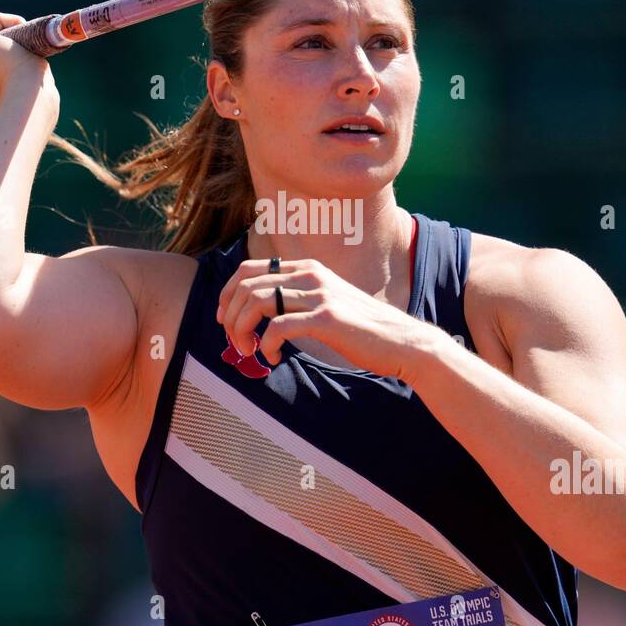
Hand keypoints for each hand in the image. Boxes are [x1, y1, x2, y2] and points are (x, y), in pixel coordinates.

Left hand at [215, 257, 441, 380]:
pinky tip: (272, 358)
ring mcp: (319, 295)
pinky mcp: (327, 319)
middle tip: (235, 342)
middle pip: (245, 285)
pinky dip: (266, 345)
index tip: (224, 319)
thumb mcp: (326, 303)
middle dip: (231, 316)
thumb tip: (261, 311)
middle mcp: (310, 274)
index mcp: (307, 268)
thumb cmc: (361, 329)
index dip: (227, 294)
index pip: (248, 269)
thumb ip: (298, 299)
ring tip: (249, 350)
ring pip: (256, 303)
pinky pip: (277, 327)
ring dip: (242, 330)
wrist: (401, 341)